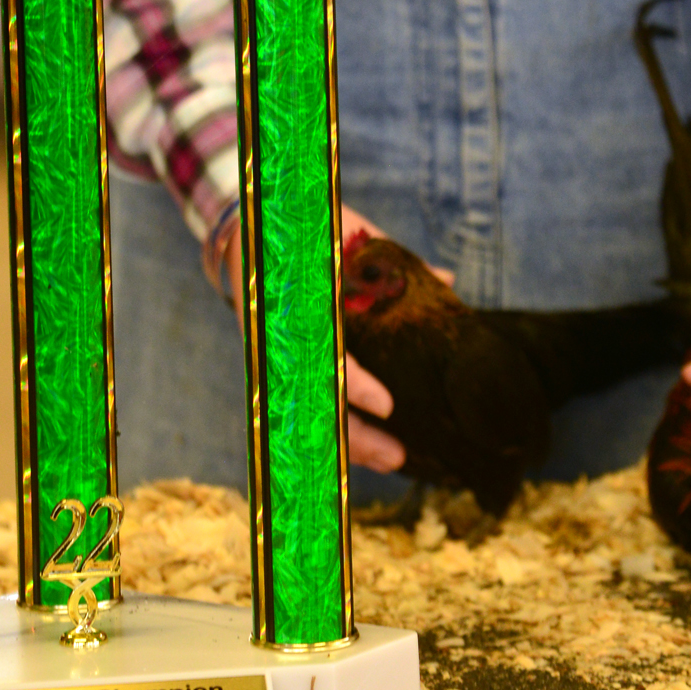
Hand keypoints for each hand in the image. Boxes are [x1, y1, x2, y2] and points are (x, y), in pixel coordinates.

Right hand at [221, 202, 407, 474]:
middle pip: (317, 401)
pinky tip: (366, 451)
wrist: (247, 230)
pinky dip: (335, 429)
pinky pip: (304, 405)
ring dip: (350, 441)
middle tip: (398, 455)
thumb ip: (387, 261)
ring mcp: (278, 355)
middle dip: (356, 434)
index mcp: (298, 305)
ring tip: (391, 459)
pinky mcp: (276, 363)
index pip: (326, 356)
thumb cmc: (301, 230)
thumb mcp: (339, 234)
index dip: (355, 385)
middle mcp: (283, 339)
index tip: (386, 406)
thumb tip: (444, 278)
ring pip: (310, 412)